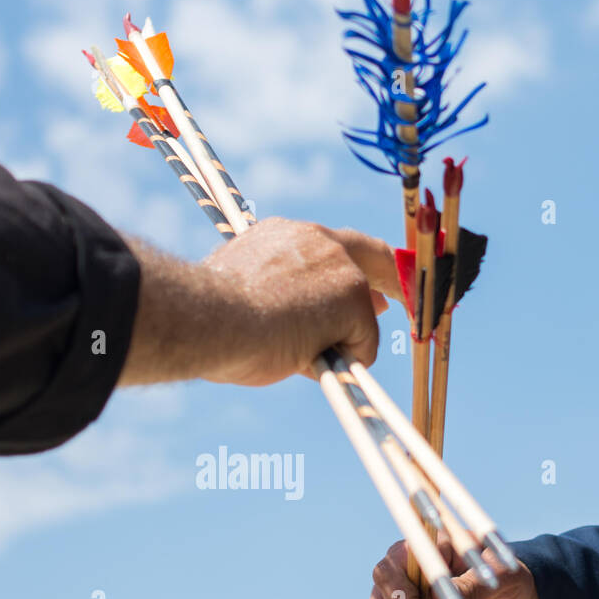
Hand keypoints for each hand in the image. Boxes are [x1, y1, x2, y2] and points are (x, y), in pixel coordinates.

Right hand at [120, 218, 400, 386]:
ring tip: (307, 356)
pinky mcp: (352, 297)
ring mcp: (338, 267)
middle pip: (368, 256)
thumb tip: (306, 327)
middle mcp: (317, 240)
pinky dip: (347, 359)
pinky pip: (364, 342)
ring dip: (347, 336)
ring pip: (360, 308)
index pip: (333, 244)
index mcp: (285, 236)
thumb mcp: (244, 299)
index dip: (353, 265)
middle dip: (384, 281)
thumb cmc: (210, 318)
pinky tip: (311, 362)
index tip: (366, 283)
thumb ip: (279, 300)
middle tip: (391, 304)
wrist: (206, 318)